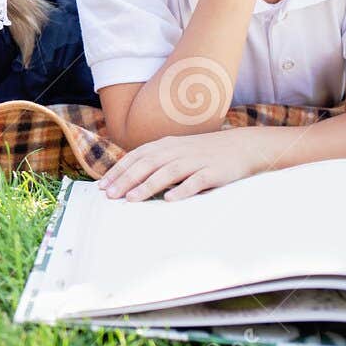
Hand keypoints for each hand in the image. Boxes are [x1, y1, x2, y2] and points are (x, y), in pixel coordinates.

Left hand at [97, 130, 263, 201]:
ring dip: (148, 185)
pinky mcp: (214, 172)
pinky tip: (170, 199)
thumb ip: (156, 162)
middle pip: (147, 164)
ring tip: (131, 199)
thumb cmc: (204, 153)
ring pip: (168, 172)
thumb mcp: (177, 152)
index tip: (103, 186)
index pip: (136, 157)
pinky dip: (182, 189)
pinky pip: (196, 181)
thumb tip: (128, 179)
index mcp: (166, 145)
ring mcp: (196, 160)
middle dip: (126, 179)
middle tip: (110, 195)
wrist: (243, 146)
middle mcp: (178, 151)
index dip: (118, 170)